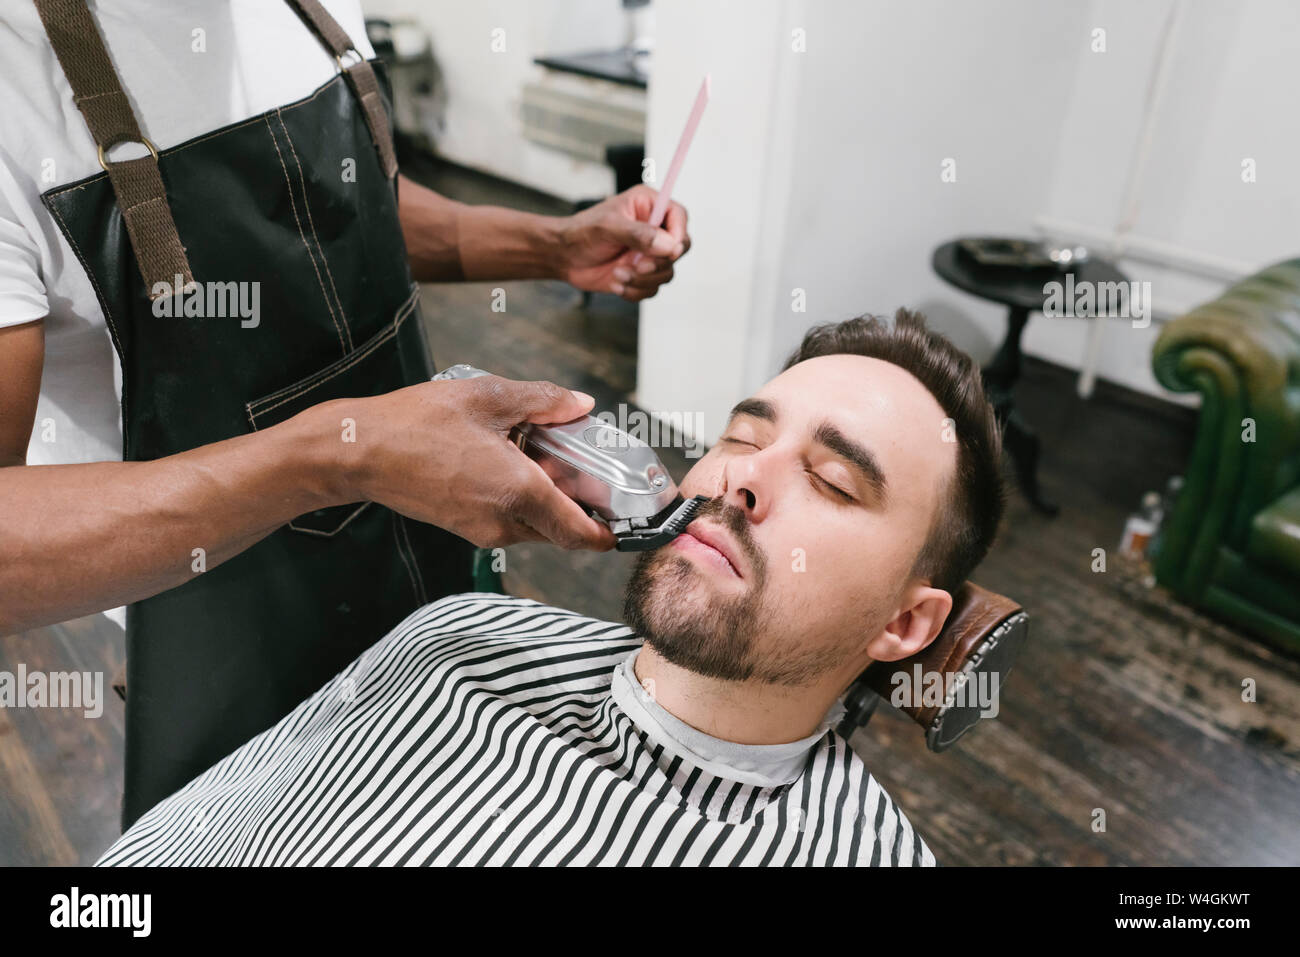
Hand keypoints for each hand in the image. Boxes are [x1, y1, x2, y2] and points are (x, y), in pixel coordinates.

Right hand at [336, 376, 617, 550]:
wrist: (358, 452)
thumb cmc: (416, 423)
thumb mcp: (488, 397)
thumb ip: (543, 401)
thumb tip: (581, 406)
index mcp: (518, 493)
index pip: (582, 533)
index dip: (612, 533)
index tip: (628, 521)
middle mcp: (503, 522)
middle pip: (562, 530)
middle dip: (582, 507)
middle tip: (589, 470)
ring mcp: (481, 530)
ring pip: (536, 526)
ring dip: (550, 501)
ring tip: (545, 456)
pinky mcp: (464, 527)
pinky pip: (509, 521)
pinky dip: (523, 500)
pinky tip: (512, 460)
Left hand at [556, 184, 690, 300]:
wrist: (564, 256)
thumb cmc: (582, 232)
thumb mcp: (609, 226)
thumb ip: (640, 234)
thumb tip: (669, 245)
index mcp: (648, 206)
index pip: (679, 218)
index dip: (679, 236)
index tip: (670, 252)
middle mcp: (653, 229)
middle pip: (679, 249)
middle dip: (659, 263)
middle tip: (639, 266)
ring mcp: (649, 254)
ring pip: (667, 273)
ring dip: (643, 280)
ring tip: (618, 274)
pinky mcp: (642, 275)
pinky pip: (652, 289)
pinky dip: (635, 291)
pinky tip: (616, 283)